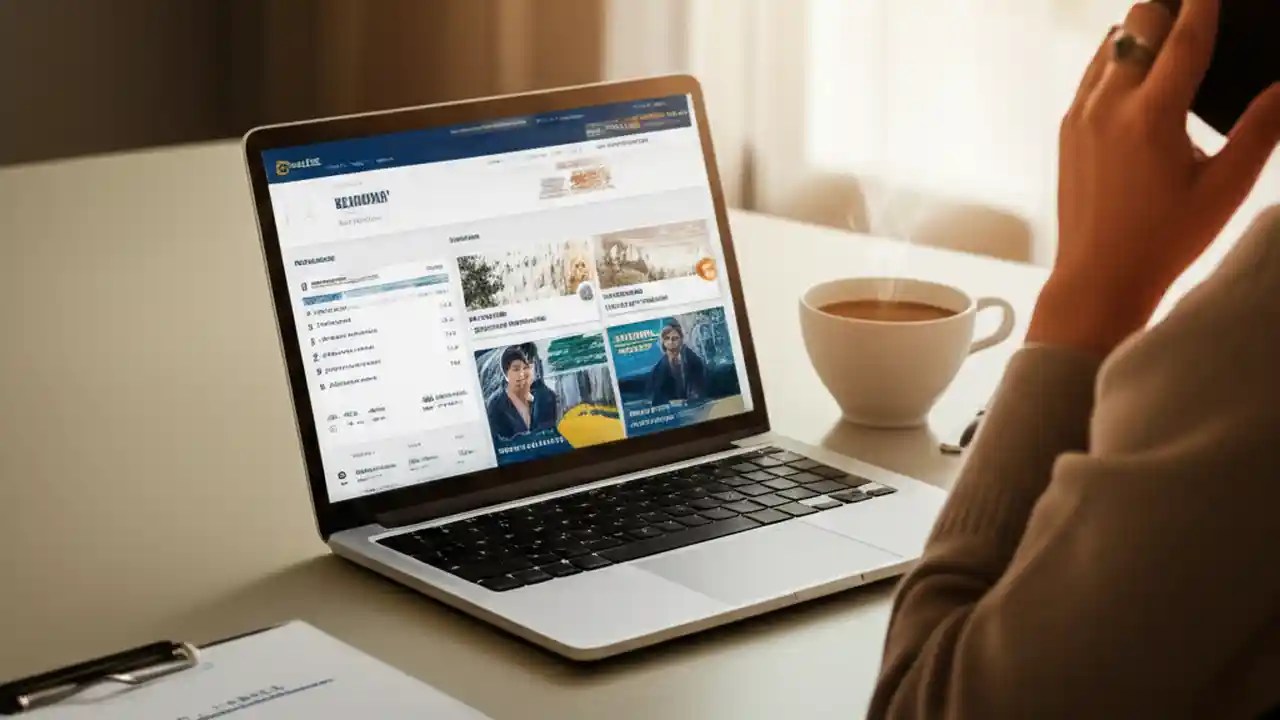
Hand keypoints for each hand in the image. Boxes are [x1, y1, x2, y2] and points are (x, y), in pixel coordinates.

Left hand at [1029, 0, 1279, 355]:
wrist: (1097, 279)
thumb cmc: (1164, 240)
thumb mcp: (1225, 187)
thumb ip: (1262, 130)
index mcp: (1150, 116)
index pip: (1185, 37)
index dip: (1205, 3)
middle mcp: (1107, 106)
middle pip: (1138, 24)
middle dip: (1170, 12)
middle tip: (1196, 19)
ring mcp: (1080, 116)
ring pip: (1111, 45)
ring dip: (1142, 35)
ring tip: (1171, 44)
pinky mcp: (1066, 130)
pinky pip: (1092, 74)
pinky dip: (1118, 62)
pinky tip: (1140, 77)